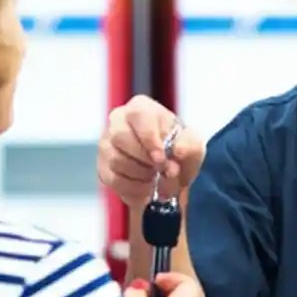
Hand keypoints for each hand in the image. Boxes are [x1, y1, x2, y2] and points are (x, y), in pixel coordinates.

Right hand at [99, 95, 204, 209]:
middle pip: (120, 137)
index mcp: (141, 108)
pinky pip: (113, 179)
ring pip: (116, 160)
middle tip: (163, 171)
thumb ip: (190, 145)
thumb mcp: (193, 144)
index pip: (138, 115)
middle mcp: (118, 121)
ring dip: (141, 174)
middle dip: (144, 159)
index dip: (149, 138)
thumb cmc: (179, 150)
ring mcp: (106, 144)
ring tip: (156, 176)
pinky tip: (146, 186)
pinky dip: (133, 188)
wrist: (171, 170)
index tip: (161, 158)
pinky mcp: (103, 167)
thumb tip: (178, 151)